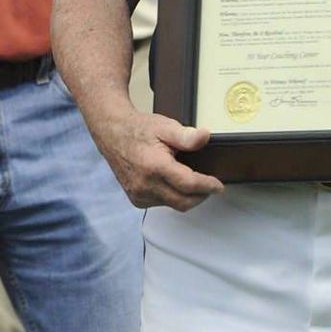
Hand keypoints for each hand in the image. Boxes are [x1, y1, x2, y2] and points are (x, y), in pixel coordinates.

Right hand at [94, 109, 221, 211]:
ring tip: (191, 181)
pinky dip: (172, 197)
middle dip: (201, 196)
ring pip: (173, 205)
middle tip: (210, 186)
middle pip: (183, 201)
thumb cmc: (138, 128)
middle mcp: (145, 184)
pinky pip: (161, 204)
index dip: (207, 186)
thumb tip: (205, 136)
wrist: (112, 133)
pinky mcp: (135, 199)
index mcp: (154, 166)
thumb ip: (186, 135)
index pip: (188, 185)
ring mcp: (138, 194)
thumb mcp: (165, 126)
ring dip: (186, 197)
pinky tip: (173, 184)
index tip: (218, 186)